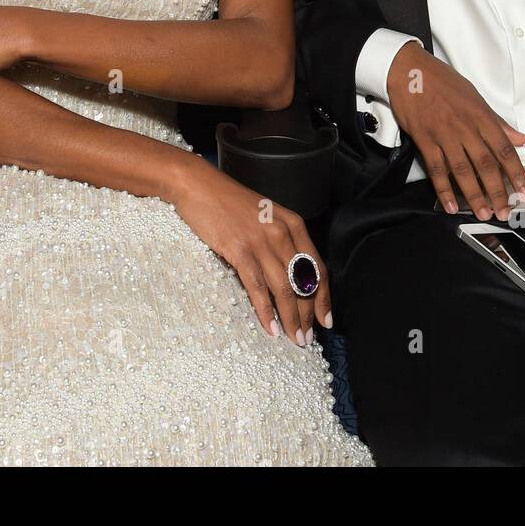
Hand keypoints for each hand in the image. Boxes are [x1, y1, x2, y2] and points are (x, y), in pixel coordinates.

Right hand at [168, 161, 330, 345]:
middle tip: (307, 338)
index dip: (323, 297)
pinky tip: (270, 327)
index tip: (325, 320)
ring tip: (294, 339)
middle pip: (303, 282)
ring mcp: (261, 242)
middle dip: (308, 315)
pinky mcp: (239, 250)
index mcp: (293, 224)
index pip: (318, 268)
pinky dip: (266, 311)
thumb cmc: (230, 203)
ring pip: (284, 288)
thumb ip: (282, 240)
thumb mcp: (267, 216)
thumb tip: (292, 276)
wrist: (199, 186)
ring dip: (291, 318)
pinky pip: (257, 287)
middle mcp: (282, 233)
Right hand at [386, 42, 524, 219]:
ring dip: (475, 195)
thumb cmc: (443, 81)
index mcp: (481, 116)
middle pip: (486, 164)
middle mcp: (465, 127)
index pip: (504, 149)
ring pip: (462, 170)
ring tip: (484, 213)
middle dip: (498, 191)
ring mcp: (444, 134)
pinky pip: (436, 169)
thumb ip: (497, 121)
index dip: (516, 173)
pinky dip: (444, 189)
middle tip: (505, 211)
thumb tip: (520, 139)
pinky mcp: (424, 139)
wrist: (410, 71)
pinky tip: (451, 205)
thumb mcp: (475, 96)